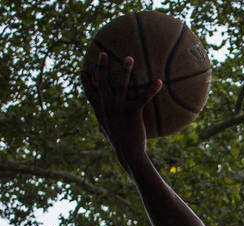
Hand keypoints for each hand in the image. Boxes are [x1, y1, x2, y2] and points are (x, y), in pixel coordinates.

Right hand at [81, 52, 161, 169]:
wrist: (128, 153)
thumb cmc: (120, 143)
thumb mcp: (108, 132)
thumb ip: (104, 123)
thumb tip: (101, 125)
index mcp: (100, 111)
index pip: (89, 93)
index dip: (85, 81)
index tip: (83, 70)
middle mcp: (107, 107)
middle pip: (102, 82)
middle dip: (101, 66)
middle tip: (102, 53)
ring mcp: (118, 109)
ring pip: (121, 85)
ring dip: (125, 70)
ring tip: (129, 57)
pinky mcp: (132, 113)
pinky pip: (143, 98)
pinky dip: (151, 90)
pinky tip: (160, 82)